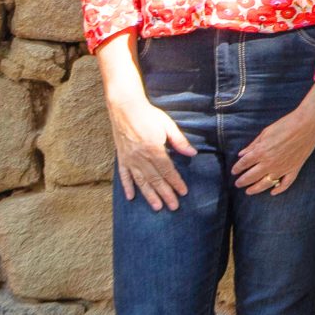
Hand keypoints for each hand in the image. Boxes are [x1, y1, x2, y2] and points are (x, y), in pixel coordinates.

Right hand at [110, 93, 194, 211]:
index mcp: (153, 149)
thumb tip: (193, 153)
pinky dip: (127, 187)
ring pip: (141, 181)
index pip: (167, 170)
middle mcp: (140, 157)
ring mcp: (129, 158)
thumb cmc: (148, 114)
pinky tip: (131, 197)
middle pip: (155, 179)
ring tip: (157, 207)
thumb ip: (179, 141)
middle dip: (166, 194)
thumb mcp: (167, 125)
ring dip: (149, 195)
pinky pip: (124, 175)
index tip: (183, 192)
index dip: (176, 182)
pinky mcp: (121, 157)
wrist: (124, 107)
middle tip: (174, 207)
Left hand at [232, 101, 314, 196]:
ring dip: (256, 188)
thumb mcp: (266, 132)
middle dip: (243, 181)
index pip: (244, 163)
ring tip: (249, 191)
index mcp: (261, 151)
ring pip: (266, 183)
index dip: (237, 168)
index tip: (234, 171)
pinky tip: (273, 192)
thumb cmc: (286, 125)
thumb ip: (253, 145)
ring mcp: (282, 168)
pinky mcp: (294, 169)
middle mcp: (269, 163)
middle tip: (237, 184)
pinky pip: (285, 183)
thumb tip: (242, 154)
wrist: (307, 125)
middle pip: (252, 176)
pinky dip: (279, 189)